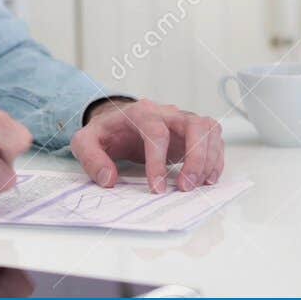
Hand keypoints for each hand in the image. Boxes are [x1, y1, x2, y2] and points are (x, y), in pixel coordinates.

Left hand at [70, 97, 223, 193]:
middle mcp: (166, 112)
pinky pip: (213, 140)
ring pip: (208, 130)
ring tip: (198, 186)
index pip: (156, 132)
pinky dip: (215, 159)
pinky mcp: (192, 132)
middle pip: (193, 125)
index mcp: (140, 112)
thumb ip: (91, 159)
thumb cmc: (105, 132)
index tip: (156, 188)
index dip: (158, 161)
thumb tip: (108, 179)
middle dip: (194, 158)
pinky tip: (207, 179)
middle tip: (185, 187)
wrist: (117, 121)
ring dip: (208, 159)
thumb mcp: (84, 142)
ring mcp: (182, 120)